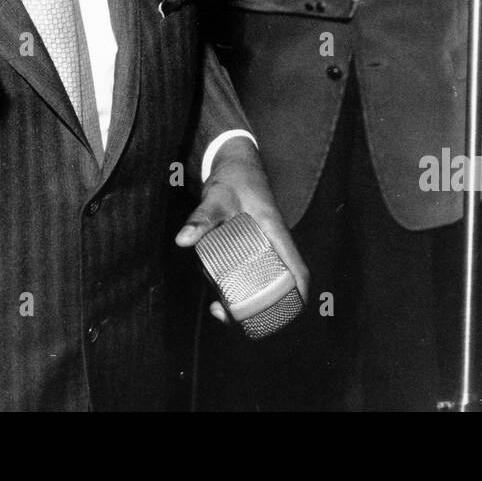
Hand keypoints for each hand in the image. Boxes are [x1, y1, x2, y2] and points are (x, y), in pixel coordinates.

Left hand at [175, 136, 308, 323]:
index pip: (296, 267)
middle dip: (261, 309)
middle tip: (229, 316)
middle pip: (279, 283)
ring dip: (246, 300)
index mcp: (275, 232)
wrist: (236, 164)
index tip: (292, 313)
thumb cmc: (233, 179)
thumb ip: (202, 217)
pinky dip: (238, 286)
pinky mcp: (251, 246)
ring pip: (263, 280)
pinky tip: (216, 292)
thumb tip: (183, 240)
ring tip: (218, 309)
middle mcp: (273, 243)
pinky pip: (251, 271)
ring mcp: (263, 246)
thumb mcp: (216, 197)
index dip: (298, 293)